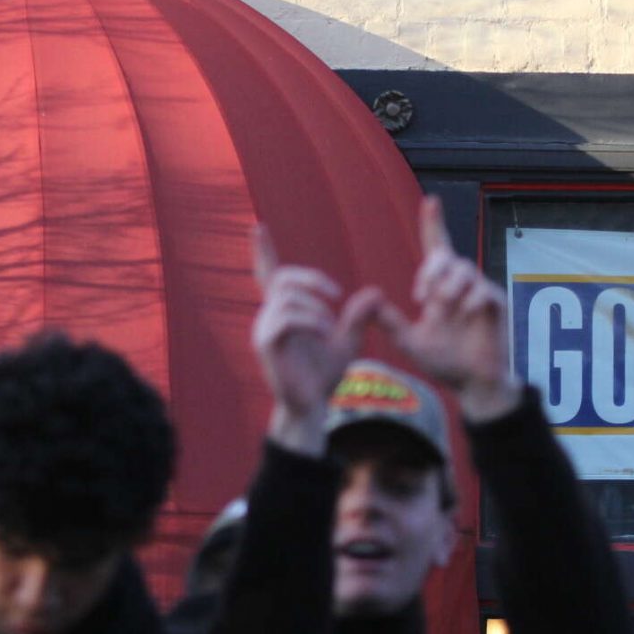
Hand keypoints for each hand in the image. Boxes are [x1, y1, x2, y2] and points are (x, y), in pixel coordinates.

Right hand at [252, 228, 382, 452]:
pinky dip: (310, 320)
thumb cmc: (324, 376)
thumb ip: (359, 318)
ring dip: (314, 305)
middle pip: (284, 277)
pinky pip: (286, 317)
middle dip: (312, 278)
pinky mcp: (266, 344)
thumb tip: (376, 292)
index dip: (263, 252)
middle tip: (337, 294)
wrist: (312, 406)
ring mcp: (264, 329)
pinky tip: (324, 332)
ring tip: (330, 326)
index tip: (258, 227)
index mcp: (283, 312)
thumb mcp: (347, 342)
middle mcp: (268, 316)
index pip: (269, 275)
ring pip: (286, 296)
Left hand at [377, 196, 519, 421]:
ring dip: (449, 288)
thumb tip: (368, 300)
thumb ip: (390, 322)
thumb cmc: (446, 361)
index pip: (437, 248)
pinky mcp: (497, 305)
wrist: (473, 384)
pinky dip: (471, 300)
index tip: (431, 202)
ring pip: (465, 272)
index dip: (434, 224)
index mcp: (441, 288)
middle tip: (420, 296)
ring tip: (441, 309)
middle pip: (448, 258)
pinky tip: (465, 314)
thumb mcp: (411, 341)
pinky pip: (484, 291)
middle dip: (431, 271)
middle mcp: (462, 285)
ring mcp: (481, 293)